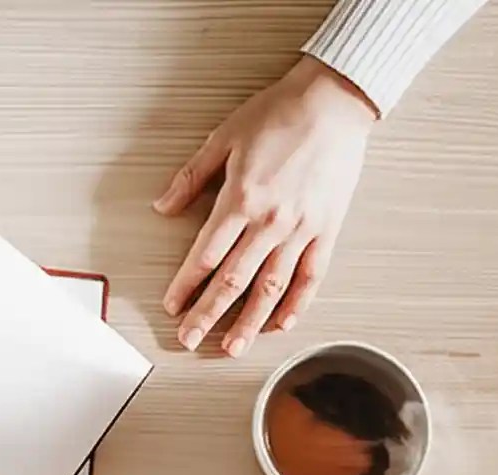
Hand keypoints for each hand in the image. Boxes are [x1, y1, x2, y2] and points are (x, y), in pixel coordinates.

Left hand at [156, 56, 376, 356]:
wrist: (334, 103)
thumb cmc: (279, 114)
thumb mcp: (224, 138)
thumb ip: (192, 177)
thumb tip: (162, 207)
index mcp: (241, 199)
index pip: (206, 255)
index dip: (186, 285)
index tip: (172, 306)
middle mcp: (270, 221)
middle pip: (233, 281)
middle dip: (208, 314)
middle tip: (189, 339)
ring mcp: (302, 229)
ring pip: (271, 288)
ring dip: (249, 322)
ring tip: (231, 348)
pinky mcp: (327, 230)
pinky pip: (310, 277)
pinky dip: (296, 304)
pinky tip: (280, 325)